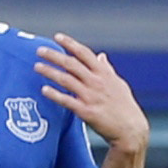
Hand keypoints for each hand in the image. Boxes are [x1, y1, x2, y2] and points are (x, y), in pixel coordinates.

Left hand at [37, 34, 148, 151]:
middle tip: (39, 50)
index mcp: (104, 74)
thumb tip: (101, 56)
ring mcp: (91, 97)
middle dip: (54, 56)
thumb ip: (107, 69)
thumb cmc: (125, 107)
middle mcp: (97, 82)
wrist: (130, 130)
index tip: (57, 37)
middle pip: (72, 64)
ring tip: (37, 67)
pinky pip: (67, 101)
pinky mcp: (86, 112)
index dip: (70, 44)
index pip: (85, 54)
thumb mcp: (119, 84)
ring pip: (66, 80)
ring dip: (50, 72)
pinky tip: (44, 89)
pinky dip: (55, 94)